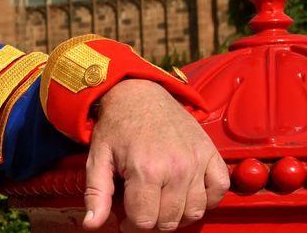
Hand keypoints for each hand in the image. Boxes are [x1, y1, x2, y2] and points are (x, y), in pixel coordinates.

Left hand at [83, 79, 227, 231]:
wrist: (139, 92)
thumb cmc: (118, 124)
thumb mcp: (98, 156)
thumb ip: (96, 193)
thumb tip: (91, 224)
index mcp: (145, 169)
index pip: (145, 221)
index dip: (131, 225)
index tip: (125, 218)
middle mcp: (176, 168)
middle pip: (170, 220)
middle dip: (152, 220)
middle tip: (142, 206)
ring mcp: (197, 162)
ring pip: (195, 212)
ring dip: (178, 213)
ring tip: (161, 200)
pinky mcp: (211, 155)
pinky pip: (219, 191)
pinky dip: (207, 198)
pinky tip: (187, 191)